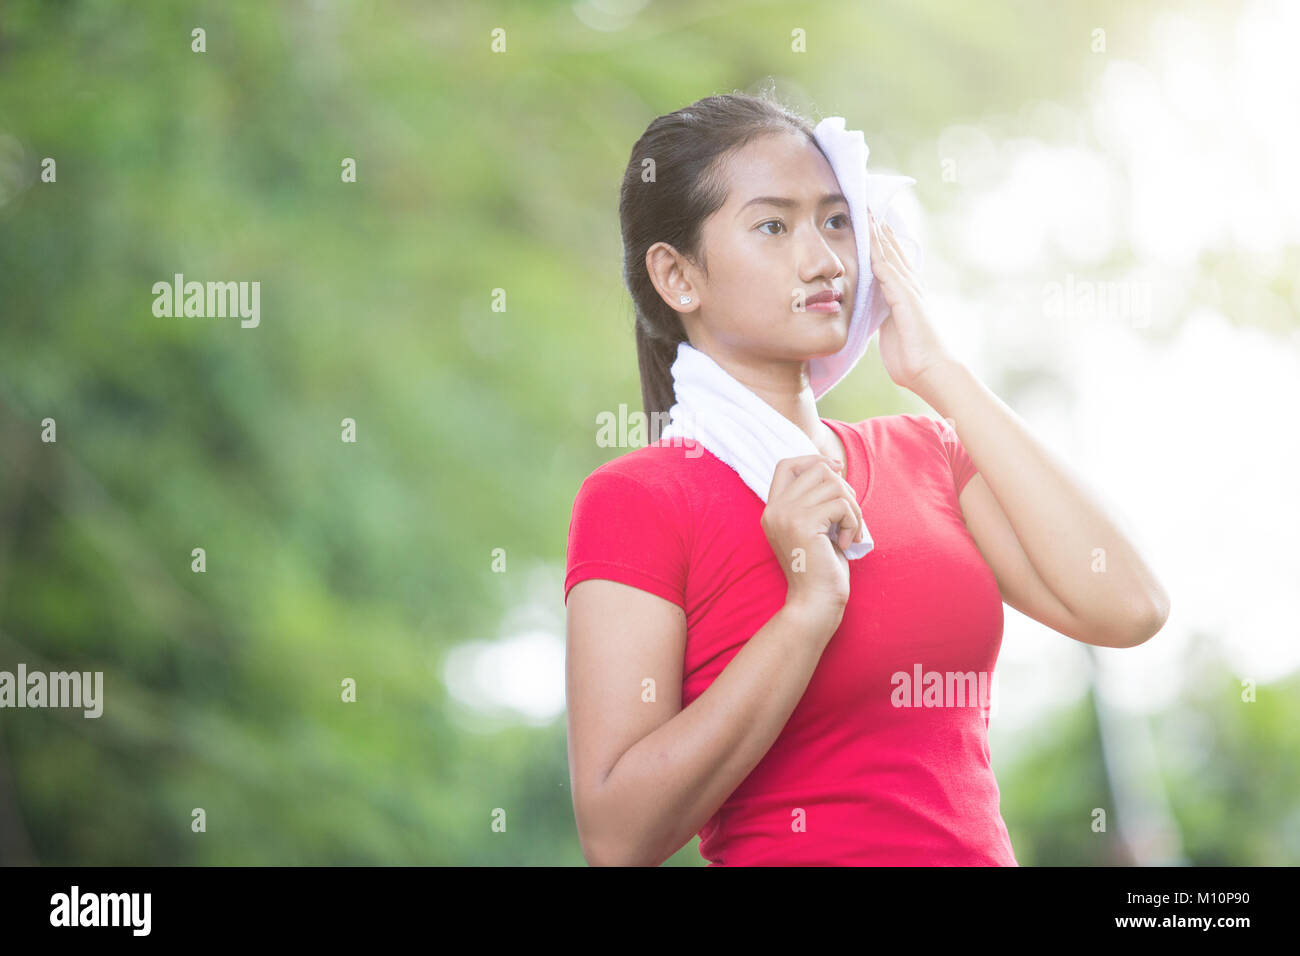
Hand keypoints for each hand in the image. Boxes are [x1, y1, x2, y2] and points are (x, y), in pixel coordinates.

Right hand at [761, 454, 863, 625]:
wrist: (815, 602)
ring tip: (852, 532)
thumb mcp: (815, 527)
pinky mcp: (802, 524)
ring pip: (833, 484)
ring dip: (853, 507)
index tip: (837, 472)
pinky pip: (841, 505)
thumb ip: (815, 500)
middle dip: (844, 488)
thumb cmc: (821, 568)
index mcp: (773, 509)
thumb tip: (834, 466)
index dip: (814, 460)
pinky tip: (848, 544)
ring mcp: (786, 515)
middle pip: (817, 469)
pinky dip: (854, 522)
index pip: (787, 464)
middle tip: (849, 518)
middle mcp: (774, 509)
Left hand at [867, 209, 956, 393]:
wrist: (929, 371)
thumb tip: (873, 314)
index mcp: (903, 292)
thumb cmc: (910, 356)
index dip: (877, 238)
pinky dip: (879, 256)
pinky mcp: (905, 299)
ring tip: (867, 210)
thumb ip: (882, 316)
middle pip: (890, 248)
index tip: (866, 218)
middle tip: (866, 201)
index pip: (888, 258)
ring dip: (877, 233)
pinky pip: (888, 272)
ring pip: (889, 254)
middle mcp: (908, 286)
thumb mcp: (889, 330)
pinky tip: (870, 242)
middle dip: (878, 226)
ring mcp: (908, 290)